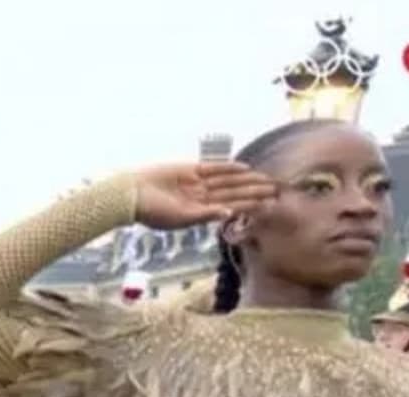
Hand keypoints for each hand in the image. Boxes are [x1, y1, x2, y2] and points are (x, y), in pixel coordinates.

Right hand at [132, 160, 276, 230]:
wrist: (132, 194)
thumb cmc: (152, 211)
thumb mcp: (179, 217)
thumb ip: (204, 215)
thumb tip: (229, 213)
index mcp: (199, 213)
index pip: (230, 207)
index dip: (249, 205)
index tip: (268, 204)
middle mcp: (201, 198)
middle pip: (233, 193)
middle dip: (254, 191)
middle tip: (276, 189)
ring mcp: (197, 183)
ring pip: (227, 181)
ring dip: (246, 180)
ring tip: (266, 179)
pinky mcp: (190, 170)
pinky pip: (214, 168)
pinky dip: (229, 167)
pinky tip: (245, 168)